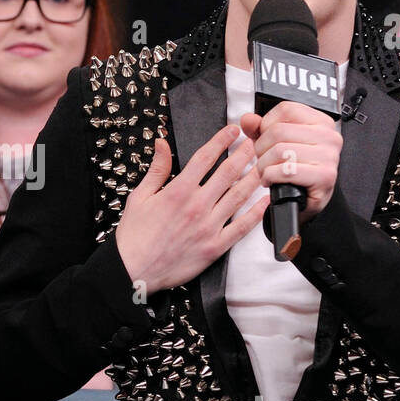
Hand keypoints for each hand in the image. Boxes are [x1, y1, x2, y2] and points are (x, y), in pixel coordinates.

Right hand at [114, 127, 267, 295]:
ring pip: (239, 196)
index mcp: (178, 191)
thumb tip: (162, 143)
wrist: (134, 270)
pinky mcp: (215, 246)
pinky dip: (256, 213)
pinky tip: (265, 201)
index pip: (206, 157)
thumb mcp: (139, 196)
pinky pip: (241, 227)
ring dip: (254, 177)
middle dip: (245, 153)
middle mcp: (197, 206)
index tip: (233, 130)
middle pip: (228, 172)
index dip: (221, 140)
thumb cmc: (134, 236)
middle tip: (256, 141)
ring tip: (265, 164)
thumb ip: (157, 169)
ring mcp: (209, 227)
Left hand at [240, 102, 342, 222]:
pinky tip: (272, 180)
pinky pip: (285, 170)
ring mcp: (329, 156)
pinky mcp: (324, 176)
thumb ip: (260, 129)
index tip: (266, 138)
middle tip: (263, 160)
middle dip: (261, 148)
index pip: (286, 109)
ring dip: (264, 165)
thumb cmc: (296, 171)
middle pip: (278, 131)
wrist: (308, 201)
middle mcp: (329, 136)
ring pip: (280, 151)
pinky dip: (271, 177)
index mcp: (321, 122)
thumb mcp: (277, 144)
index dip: (266, 124)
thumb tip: (248, 119)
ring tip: (267, 171)